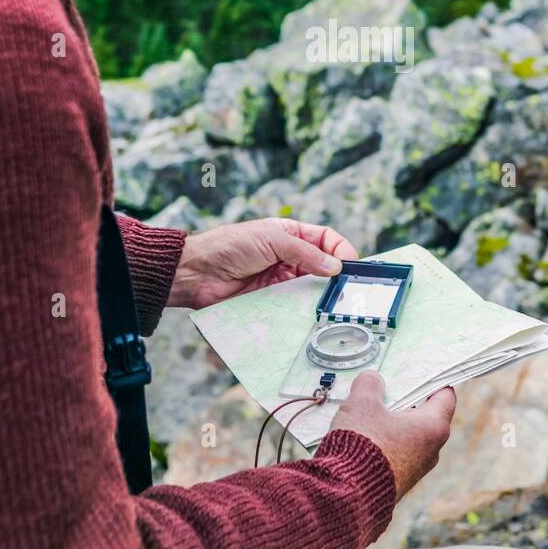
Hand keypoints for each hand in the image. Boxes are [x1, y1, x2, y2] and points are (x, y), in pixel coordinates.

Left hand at [168, 217, 358, 308]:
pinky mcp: (272, 301)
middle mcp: (289, 257)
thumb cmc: (230, 246)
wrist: (196, 273)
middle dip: (337, 276)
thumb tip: (335, 266)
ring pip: (312, 288)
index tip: (351, 264)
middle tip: (348, 289)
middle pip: (323, 266)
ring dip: (323, 295)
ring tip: (334, 304)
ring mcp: (281, 281)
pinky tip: (314, 314)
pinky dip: (306, 310)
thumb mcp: (271, 239)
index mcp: (291, 234)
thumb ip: (304, 252)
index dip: (340, 250)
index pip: (326, 240)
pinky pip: (295, 306)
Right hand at [329, 372, 455, 502]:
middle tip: (385, 390)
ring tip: (366, 415)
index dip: (432, 381)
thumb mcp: (362, 403)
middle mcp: (432, 450)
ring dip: (391, 424)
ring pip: (409, 437)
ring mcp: (417, 470)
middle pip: (426, 416)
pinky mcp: (399, 484)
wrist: (348, 496)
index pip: (446, 395)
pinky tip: (362, 439)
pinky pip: (397, 455)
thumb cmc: (363, 444)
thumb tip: (373, 380)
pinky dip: (384, 444)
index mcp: (433, 426)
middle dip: (405, 402)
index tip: (418, 372)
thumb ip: (370, 384)